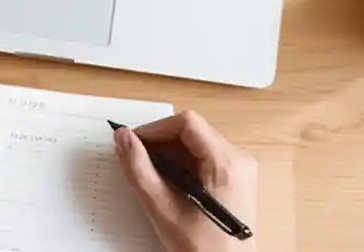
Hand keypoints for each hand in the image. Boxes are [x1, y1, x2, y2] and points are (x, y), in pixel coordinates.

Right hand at [114, 111, 257, 251]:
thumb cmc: (204, 249)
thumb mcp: (163, 209)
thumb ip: (139, 169)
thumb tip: (124, 138)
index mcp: (226, 164)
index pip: (187, 123)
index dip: (155, 128)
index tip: (134, 142)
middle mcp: (239, 160)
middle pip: (192, 131)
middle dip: (160, 142)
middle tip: (138, 159)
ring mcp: (240, 169)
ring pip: (197, 143)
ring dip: (170, 154)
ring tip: (152, 176)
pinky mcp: (235, 178)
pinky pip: (205, 157)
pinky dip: (183, 164)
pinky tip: (170, 184)